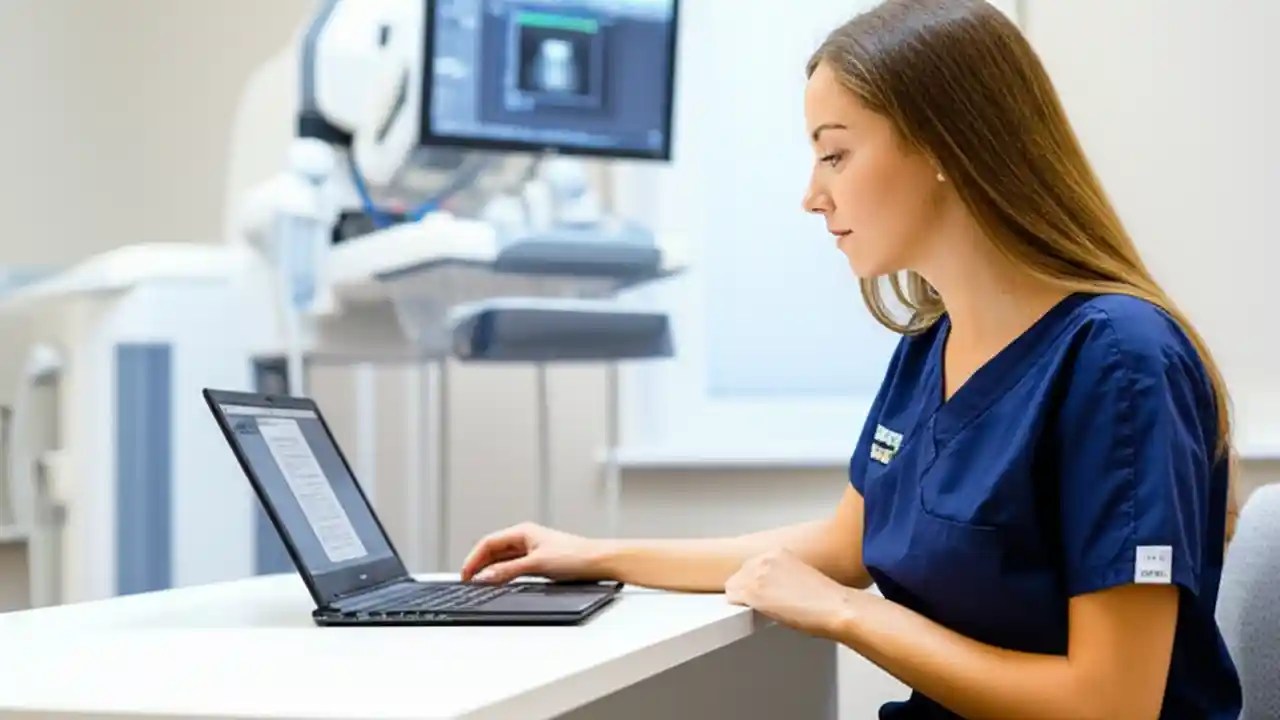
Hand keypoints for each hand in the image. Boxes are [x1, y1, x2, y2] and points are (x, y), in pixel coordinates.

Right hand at [460, 522, 608, 584]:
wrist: (600, 562)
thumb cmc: (575, 556)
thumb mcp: (536, 564)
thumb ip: (508, 571)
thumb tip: (484, 577)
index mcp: (523, 532)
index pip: (488, 543)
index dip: (473, 559)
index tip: (465, 576)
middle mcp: (526, 538)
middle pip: (493, 550)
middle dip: (479, 565)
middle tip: (468, 583)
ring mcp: (533, 550)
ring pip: (503, 559)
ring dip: (490, 571)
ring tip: (480, 585)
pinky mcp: (540, 561)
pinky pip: (514, 566)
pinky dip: (503, 574)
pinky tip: (500, 583)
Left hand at [725, 549, 855, 638]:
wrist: (835, 607)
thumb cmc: (828, 600)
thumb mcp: (802, 577)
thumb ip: (782, 577)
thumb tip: (773, 589)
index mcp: (779, 552)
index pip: (752, 566)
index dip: (756, 583)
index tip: (765, 592)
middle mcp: (765, 558)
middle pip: (740, 575)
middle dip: (747, 589)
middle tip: (765, 604)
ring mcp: (757, 574)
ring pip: (734, 586)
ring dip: (744, 599)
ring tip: (765, 611)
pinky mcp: (753, 592)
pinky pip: (733, 599)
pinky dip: (740, 608)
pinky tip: (758, 615)